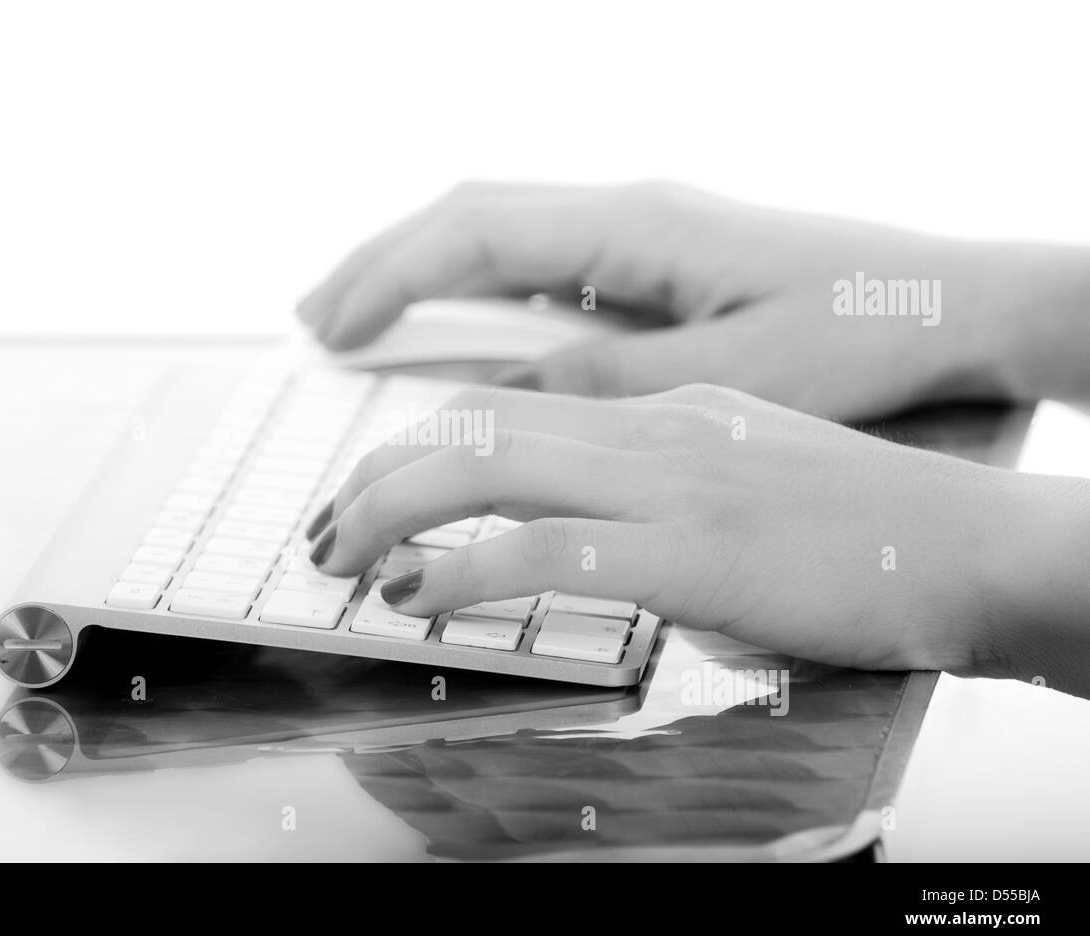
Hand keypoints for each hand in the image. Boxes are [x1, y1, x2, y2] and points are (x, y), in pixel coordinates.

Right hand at [298, 182, 1089, 418]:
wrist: (947, 301)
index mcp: (634, 227)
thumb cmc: (854, 330)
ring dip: (421, 276)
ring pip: (498, 236)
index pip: (476, 232)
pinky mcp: (653, 262)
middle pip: (469, 217)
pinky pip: (538, 265)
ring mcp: (637, 233)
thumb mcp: (720, 376)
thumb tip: (505, 396)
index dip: (390, 277)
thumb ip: (604, 382)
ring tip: (358, 323)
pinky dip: (478, 294)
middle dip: (382, 265)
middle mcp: (626, 213)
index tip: (331, 328)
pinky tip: (456, 330)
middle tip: (313, 321)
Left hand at [306, 384, 1089, 682]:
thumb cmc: (857, 530)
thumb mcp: (737, 479)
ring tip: (342, 557)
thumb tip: (577, 534)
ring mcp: (668, 484)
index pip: (502, 405)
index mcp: (657, 411)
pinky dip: (464, 568)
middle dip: (377, 474)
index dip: (413, 447)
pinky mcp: (692, 552)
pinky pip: (549, 548)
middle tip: (325, 528)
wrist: (967, 546)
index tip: (366, 491)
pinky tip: (418, 596)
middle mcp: (649, 429)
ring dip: (393, 510)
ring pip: (489, 466)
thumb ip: (652, 492)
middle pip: (472, 422)